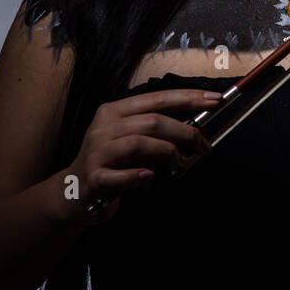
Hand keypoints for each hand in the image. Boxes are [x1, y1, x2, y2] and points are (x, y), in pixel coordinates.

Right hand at [65, 88, 218, 223]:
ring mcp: (97, 152)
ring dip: (168, 153)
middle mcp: (104, 127)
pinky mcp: (94, 178)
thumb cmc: (111, 162)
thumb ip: (154, 130)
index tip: (215, 100)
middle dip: (185, 132)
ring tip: (181, 163)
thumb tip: (195, 130)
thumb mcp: (129, 138)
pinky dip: (138, 176)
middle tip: (203, 146)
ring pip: (139, 144)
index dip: (188, 98)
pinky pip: (120, 175)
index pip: (157, 98)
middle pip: (152, 121)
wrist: (74, 191)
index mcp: (115, 111)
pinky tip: (149, 176)